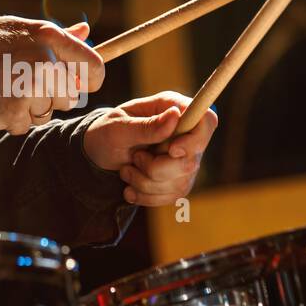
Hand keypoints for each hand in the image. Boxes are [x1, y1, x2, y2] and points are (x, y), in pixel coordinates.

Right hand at [0, 16, 104, 134]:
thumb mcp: (20, 29)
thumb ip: (57, 35)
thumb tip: (86, 32)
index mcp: (50, 38)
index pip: (94, 68)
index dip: (90, 80)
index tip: (78, 84)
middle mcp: (46, 62)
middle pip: (71, 97)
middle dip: (53, 96)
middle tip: (26, 84)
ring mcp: (31, 88)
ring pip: (49, 112)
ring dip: (32, 108)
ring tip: (7, 89)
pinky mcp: (16, 112)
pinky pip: (28, 125)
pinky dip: (13, 119)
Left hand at [82, 91, 217, 206]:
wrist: (98, 156)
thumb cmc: (106, 133)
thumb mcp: (118, 127)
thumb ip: (147, 126)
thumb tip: (175, 116)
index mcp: (172, 108)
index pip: (206, 121)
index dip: (195, 139)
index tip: (172, 151)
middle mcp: (185, 134)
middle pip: (191, 160)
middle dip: (156, 167)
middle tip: (134, 158)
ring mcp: (185, 159)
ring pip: (179, 182)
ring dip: (145, 182)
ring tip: (126, 171)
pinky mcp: (178, 181)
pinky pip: (171, 196)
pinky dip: (146, 196)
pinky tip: (131, 187)